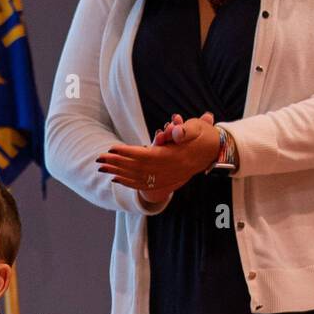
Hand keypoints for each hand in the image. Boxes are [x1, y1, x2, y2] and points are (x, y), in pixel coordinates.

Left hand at [97, 111, 216, 195]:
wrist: (215, 151)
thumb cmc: (203, 136)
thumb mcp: (197, 128)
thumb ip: (183, 130)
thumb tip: (172, 130)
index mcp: (174, 157)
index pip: (146, 156)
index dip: (127, 153)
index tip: (111, 148)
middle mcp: (169, 170)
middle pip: (137, 168)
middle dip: (117, 163)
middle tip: (98, 159)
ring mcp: (167, 177)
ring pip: (138, 177)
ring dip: (118, 173)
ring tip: (101, 167)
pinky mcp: (166, 181)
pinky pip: (144, 184)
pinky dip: (128, 182)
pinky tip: (115, 178)